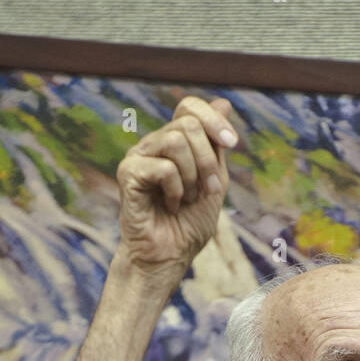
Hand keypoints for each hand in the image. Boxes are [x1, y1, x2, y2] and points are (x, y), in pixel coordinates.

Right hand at [115, 95, 237, 275]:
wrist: (169, 258)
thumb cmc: (189, 225)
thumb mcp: (215, 182)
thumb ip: (217, 147)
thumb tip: (224, 102)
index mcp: (173, 143)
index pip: (189, 107)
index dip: (213, 119)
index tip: (231, 143)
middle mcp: (154, 144)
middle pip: (188, 124)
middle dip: (208, 160)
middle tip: (208, 191)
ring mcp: (139, 156)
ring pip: (175, 141)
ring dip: (192, 177)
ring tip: (186, 200)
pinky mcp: (127, 172)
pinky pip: (163, 167)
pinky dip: (176, 191)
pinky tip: (171, 206)